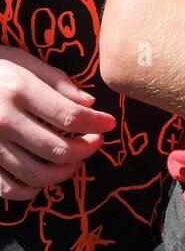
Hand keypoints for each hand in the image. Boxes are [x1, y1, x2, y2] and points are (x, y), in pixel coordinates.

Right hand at [0, 46, 116, 199]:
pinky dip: (32, 189)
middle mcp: (4, 120)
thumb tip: (89, 104)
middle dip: (86, 149)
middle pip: (58, 150)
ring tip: (75, 160)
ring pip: (37, 175)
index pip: (70, 116)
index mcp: (19, 90)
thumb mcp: (23, 61)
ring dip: (64, 172)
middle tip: (95, 141)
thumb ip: (57, 81)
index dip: (97, 123)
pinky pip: (10, 189)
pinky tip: (43, 176)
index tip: (109, 123)